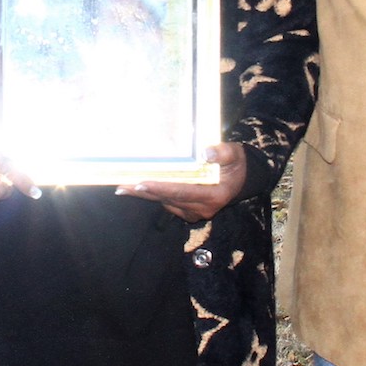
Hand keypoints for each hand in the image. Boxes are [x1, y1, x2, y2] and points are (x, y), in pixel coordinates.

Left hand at [119, 143, 247, 222]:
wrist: (243, 179)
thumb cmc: (237, 164)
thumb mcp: (235, 154)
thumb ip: (223, 153)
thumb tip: (206, 152)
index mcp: (214, 196)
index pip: (182, 191)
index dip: (161, 188)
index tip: (142, 183)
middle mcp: (202, 208)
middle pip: (168, 199)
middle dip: (144, 192)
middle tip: (122, 186)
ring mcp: (195, 213)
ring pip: (165, 202)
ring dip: (145, 194)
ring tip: (124, 185)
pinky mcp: (189, 212)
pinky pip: (168, 203)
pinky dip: (154, 195)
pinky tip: (138, 187)